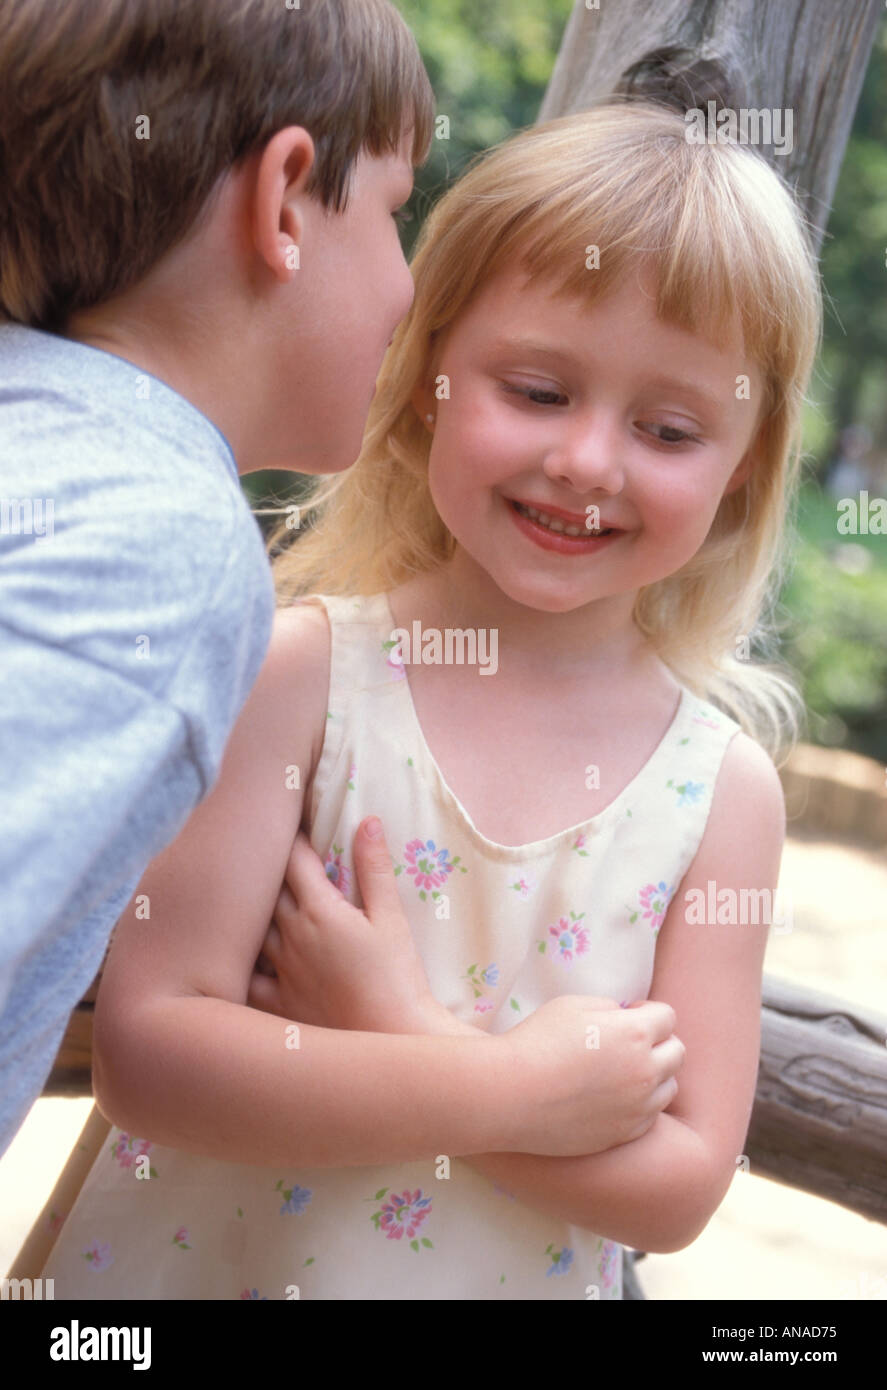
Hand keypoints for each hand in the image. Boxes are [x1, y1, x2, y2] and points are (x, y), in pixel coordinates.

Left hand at [247, 818, 440, 1034]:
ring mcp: (279, 971)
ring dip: (253, 914)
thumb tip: (366, 820)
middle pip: (266, 891)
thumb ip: (374, 868)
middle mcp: (290, 936)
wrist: (391, 1039)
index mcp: (319, 910)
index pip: (293, 860)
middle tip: (268, 857)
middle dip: (267, 871)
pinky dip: (243, 962)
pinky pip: (246, 977)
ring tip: (253, 903)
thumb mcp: (392, 918)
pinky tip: (241, 957)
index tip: (292, 826)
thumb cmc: (397, 977)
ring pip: (251, 930)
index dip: (291, 838)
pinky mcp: (275, 1004)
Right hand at [496, 994, 683, 1156]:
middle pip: (677, 1052)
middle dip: (659, 1042)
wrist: (510, 1094)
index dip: (648, 1011)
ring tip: (623, 1071)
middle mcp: (645, 1072)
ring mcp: (637, 1108)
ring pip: (669, 1087)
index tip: (630, 1014)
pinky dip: (640, 1104)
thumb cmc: (537, 1041)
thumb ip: (610, 1008)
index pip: (668, 1016)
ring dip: (654, 1075)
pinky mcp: (624, 1134)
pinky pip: (650, 1116)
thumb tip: (626, 1017)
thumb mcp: (573, 1005)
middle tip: (629, 1043)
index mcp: (635, 1033)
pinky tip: (613, 1097)